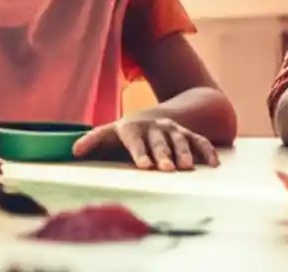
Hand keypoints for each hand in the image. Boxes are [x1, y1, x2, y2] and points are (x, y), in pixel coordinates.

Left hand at [72, 118, 218, 171]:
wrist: (153, 117)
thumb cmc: (125, 133)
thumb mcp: (109, 134)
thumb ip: (93, 141)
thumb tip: (74, 151)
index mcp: (134, 129)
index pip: (136, 141)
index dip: (140, 153)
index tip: (143, 167)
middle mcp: (155, 128)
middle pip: (160, 142)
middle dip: (163, 155)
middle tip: (166, 170)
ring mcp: (173, 130)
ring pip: (180, 140)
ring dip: (184, 153)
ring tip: (187, 168)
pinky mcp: (188, 134)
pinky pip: (200, 141)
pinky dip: (208, 151)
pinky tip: (214, 164)